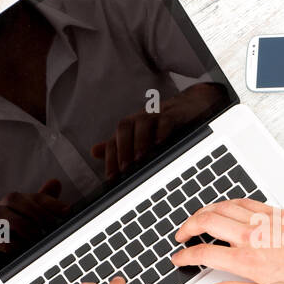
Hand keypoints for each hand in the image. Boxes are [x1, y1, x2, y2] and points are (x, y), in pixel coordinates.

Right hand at [0, 179, 68, 283]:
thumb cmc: (11, 238)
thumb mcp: (30, 221)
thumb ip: (42, 204)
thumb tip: (56, 182)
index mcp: (15, 203)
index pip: (34, 197)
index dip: (51, 203)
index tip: (68, 211)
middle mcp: (1, 209)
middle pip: (14, 199)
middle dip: (36, 212)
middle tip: (51, 226)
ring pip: (2, 214)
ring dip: (23, 226)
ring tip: (36, 237)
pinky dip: (10, 243)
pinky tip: (21, 248)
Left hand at [91, 83, 221, 178]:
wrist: (190, 106)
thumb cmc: (162, 123)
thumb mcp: (138, 134)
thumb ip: (118, 144)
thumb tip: (93, 151)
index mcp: (130, 126)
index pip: (114, 140)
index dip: (110, 158)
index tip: (111, 177)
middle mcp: (140, 118)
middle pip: (124, 127)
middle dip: (123, 149)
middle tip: (124, 169)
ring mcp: (157, 114)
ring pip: (143, 122)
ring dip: (140, 141)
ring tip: (140, 158)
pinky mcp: (174, 113)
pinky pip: (166, 119)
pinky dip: (162, 130)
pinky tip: (161, 143)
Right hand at [171, 200, 283, 283]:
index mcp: (249, 261)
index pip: (205, 254)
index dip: (186, 255)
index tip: (179, 257)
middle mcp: (254, 238)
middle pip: (208, 221)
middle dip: (188, 226)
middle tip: (181, 235)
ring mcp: (267, 223)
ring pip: (225, 207)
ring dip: (206, 211)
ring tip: (198, 219)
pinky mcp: (280, 215)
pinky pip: (247, 202)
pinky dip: (231, 203)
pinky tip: (228, 209)